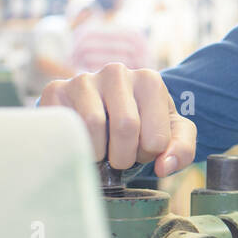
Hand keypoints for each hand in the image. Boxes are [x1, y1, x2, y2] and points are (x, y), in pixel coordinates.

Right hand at [38, 63, 195, 176]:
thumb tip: (165, 165)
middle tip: (120, 156)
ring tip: (101, 149)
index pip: (155, 138)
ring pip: (93, 126)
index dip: (148, 155)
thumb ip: (182, 150)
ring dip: (98, 153)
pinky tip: (82, 142)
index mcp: (149, 80)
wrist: (100, 115)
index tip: (142, 150)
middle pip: (125, 127)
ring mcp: (83, 79)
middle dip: (124, 156)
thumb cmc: (141, 125)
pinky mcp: (55, 90)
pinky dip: (75, 145)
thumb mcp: (171, 135)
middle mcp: (117, 72)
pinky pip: (66, 126)